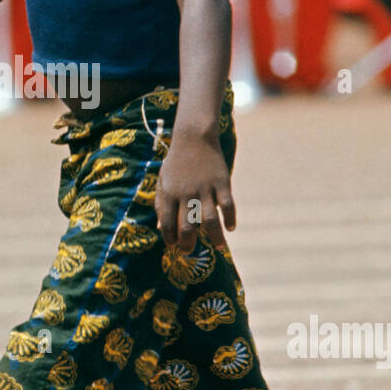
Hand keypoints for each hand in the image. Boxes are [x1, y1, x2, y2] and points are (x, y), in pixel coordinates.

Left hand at [155, 132, 235, 252]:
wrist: (193, 138)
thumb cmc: (175, 163)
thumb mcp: (162, 181)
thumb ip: (161, 204)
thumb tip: (160, 228)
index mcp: (169, 193)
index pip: (167, 224)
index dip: (169, 239)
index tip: (173, 245)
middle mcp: (187, 193)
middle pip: (188, 227)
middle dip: (188, 244)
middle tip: (190, 251)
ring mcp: (206, 188)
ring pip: (211, 221)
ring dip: (216, 238)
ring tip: (220, 247)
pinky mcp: (222, 182)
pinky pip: (228, 205)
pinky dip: (230, 219)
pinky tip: (230, 227)